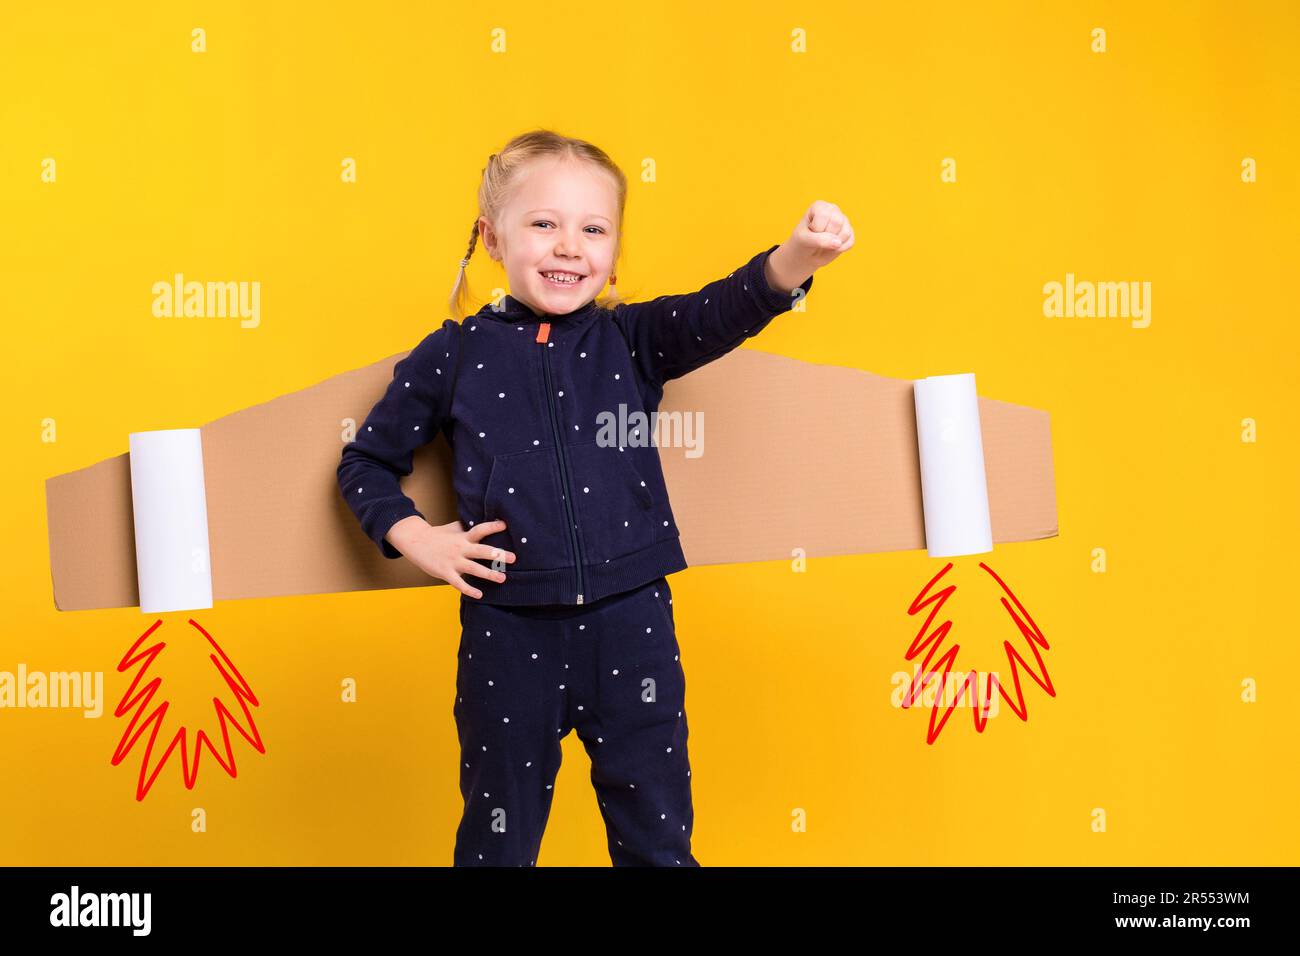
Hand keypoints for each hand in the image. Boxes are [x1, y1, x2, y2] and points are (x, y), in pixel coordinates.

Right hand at [386, 516, 515, 598]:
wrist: (414, 542)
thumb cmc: (437, 535)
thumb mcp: (453, 528)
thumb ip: (468, 527)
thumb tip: (485, 523)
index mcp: (463, 536)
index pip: (480, 529)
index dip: (492, 526)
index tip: (505, 525)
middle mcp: (460, 548)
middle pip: (481, 551)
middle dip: (498, 555)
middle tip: (513, 558)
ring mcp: (453, 561)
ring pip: (473, 568)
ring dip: (489, 574)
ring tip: (502, 578)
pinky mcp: (445, 572)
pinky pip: (458, 583)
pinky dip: (469, 589)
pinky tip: (480, 594)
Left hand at [766, 200, 854, 291]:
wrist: (806, 255)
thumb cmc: (802, 243)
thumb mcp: (804, 240)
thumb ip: (819, 240)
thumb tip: (838, 243)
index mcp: (819, 206)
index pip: (824, 215)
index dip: (817, 229)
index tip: (810, 231)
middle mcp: (833, 210)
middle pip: (837, 222)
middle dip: (826, 236)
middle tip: (818, 238)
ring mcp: (843, 220)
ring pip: (845, 232)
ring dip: (834, 244)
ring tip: (824, 244)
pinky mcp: (850, 232)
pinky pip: (850, 242)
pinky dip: (840, 249)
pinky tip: (832, 248)